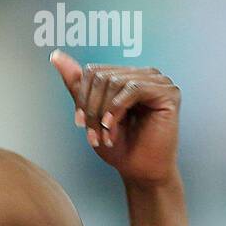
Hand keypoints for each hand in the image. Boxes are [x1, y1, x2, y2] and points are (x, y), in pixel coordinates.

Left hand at [49, 50, 181, 186]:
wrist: (138, 169)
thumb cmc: (118, 144)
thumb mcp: (90, 112)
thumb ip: (77, 84)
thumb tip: (56, 56)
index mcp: (126, 75)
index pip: (93, 71)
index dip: (82, 98)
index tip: (79, 123)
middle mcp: (144, 74)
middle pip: (101, 76)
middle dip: (91, 108)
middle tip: (94, 134)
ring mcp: (158, 81)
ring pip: (115, 82)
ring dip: (103, 113)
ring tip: (105, 135)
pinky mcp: (169, 92)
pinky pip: (133, 89)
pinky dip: (117, 110)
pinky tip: (113, 127)